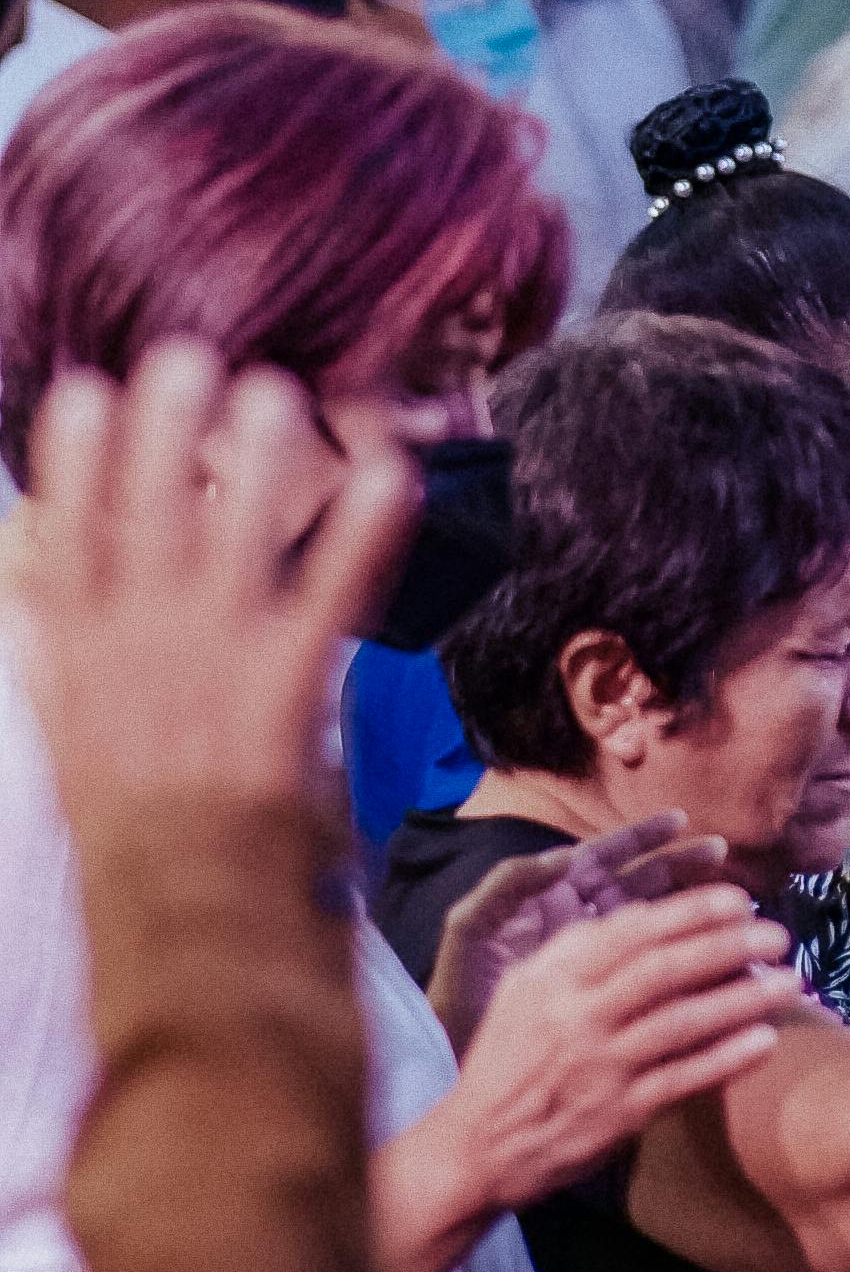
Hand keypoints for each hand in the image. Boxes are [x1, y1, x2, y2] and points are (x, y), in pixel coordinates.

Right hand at [5, 349, 415, 828]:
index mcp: (80, 656)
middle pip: (149, 512)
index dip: (75, 463)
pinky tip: (392, 475)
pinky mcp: (289, 683)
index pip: (68, 538)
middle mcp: (141, 642)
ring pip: (237, 533)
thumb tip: (28, 573)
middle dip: (164, 431)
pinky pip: (333, 591)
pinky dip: (362, 532)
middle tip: (186, 356)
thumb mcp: (71, 737)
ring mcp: (213, 658)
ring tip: (276, 390)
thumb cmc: (134, 838)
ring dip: (259, 460)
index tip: (82, 392)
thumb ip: (57, 651)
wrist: (187, 914)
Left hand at [422, 812, 742, 1055]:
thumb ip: (507, 886)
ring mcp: (602, 962)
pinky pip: (656, 971)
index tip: (680, 821)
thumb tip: (561, 855)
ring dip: (691, 910)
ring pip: (656, 924)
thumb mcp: (470, 932)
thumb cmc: (460, 991)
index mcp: (553, 900)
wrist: (463, 1062)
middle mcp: (583, 924)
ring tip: (733, 901)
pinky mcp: (616, 997)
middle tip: (721, 853)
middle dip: (681, 866)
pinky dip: (684, 959)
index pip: (606, 858)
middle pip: (642, 884)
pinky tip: (717, 955)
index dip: (643, 838)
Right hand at [422, 883, 797, 1208]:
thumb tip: (646, 916)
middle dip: (728, 946)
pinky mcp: (618, 1114)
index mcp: (553, 979)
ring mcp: (600, 1068)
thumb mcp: (523, 991)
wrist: (475, 1147)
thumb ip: (576, 951)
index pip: (632, 931)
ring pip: (682, 1023)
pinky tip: (765, 1040)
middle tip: (778, 935)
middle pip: (664, 970)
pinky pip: (684, 1080)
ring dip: (743, 999)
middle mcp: (577, 1018)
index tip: (741, 900)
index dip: (691, 911)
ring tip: (791, 982)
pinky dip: (727, 1058)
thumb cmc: (508, 1060)